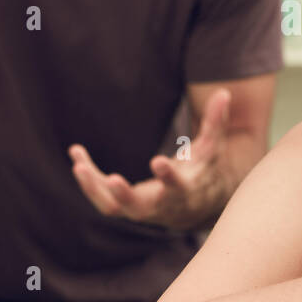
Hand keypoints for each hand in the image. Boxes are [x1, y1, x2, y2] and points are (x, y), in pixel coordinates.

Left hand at [69, 87, 232, 232]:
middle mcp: (161, 205)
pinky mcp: (125, 206)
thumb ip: (216, 122)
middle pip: (140, 209)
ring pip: (114, 207)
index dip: (168, 177)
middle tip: (112, 179)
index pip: (177, 188)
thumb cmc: (204, 171)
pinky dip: (89, 181)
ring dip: (95, 189)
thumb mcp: (212, 148)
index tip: (158, 161)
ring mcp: (141, 209)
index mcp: (185, 191)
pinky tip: (77, 157)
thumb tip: (224, 93)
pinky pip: (102, 199)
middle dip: (124, 196)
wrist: (195, 206)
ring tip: (79, 165)